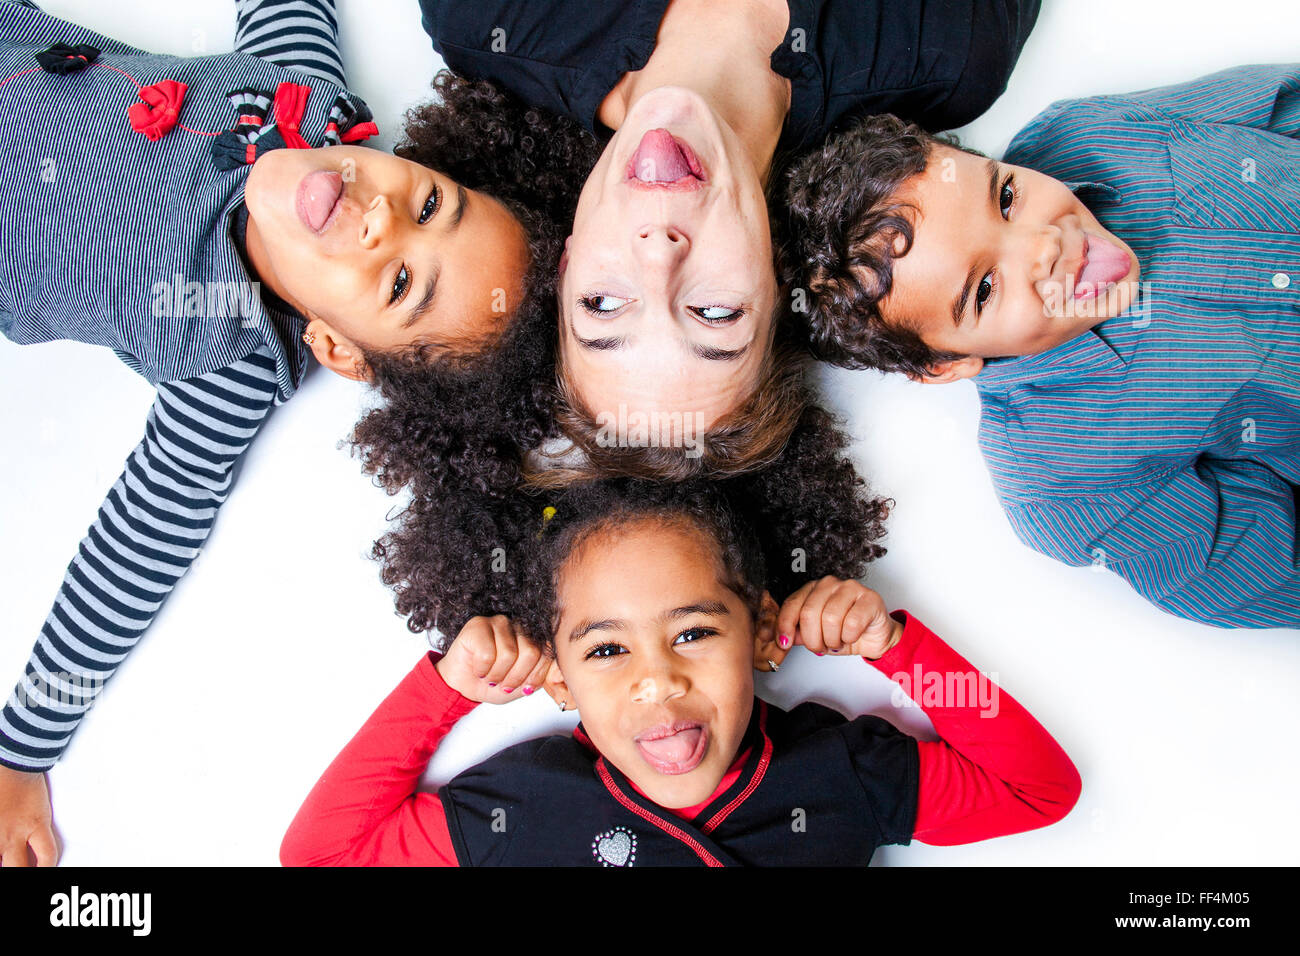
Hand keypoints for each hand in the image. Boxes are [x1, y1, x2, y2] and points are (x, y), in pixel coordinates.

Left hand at [0, 764, 57, 866]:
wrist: (11, 761)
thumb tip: (0, 844)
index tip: (1, 861)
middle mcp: (0, 837)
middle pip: (7, 867)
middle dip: (8, 868)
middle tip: (9, 866)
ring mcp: (18, 833)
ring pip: (22, 867)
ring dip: (27, 871)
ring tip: (31, 871)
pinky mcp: (38, 825)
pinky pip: (47, 852)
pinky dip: (48, 863)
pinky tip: (46, 866)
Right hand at [435, 615, 550, 704]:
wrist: (464, 688)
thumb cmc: (494, 684)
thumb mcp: (525, 686)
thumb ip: (545, 677)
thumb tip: (561, 674)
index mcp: (534, 638)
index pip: (547, 654)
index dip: (535, 676)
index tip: (524, 686)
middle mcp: (519, 626)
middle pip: (531, 652)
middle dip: (516, 677)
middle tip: (503, 682)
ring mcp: (499, 622)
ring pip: (509, 654)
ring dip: (496, 675)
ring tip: (489, 676)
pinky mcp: (477, 625)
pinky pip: (487, 654)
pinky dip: (481, 669)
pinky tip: (477, 667)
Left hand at [778, 577, 902, 660]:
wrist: (875, 637)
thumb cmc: (844, 633)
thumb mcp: (815, 635)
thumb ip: (796, 633)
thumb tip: (773, 636)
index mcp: (812, 589)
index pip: (792, 604)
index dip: (785, 626)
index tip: (784, 643)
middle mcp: (829, 584)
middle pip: (809, 613)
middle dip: (813, 639)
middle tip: (820, 647)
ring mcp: (850, 588)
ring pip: (830, 619)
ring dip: (832, 640)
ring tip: (838, 642)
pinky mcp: (869, 598)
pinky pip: (852, 623)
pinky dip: (849, 637)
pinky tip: (852, 636)